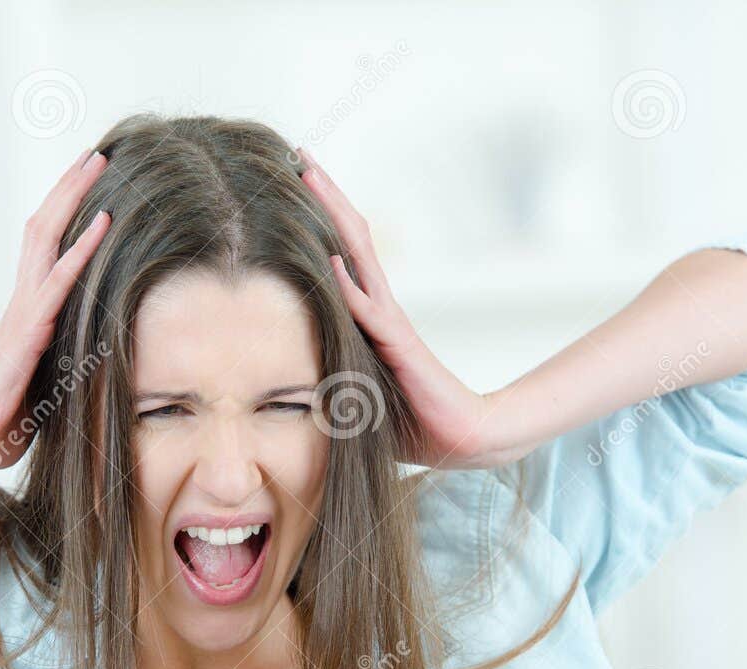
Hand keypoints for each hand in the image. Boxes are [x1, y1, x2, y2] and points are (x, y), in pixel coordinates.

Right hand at [0, 148, 110, 472]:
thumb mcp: (35, 390)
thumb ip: (51, 370)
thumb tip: (73, 372)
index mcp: (25, 314)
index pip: (45, 250)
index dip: (65, 215)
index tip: (88, 186)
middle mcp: (24, 303)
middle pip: (44, 228)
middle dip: (69, 189)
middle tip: (95, 154)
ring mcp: (24, 313)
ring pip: (48, 238)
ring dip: (74, 198)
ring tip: (97, 163)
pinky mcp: (29, 332)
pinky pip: (60, 282)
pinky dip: (83, 249)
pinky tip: (104, 222)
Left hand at [298, 148, 496, 469]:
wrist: (459, 437)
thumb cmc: (409, 418)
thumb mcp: (358, 389)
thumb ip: (330, 369)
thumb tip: (287, 373)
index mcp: (370, 314)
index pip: (343, 251)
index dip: (321, 216)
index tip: (295, 182)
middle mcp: (380, 306)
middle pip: (351, 236)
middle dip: (326, 194)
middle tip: (299, 153)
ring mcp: (390, 322)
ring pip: (359, 255)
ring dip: (333, 215)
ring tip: (308, 177)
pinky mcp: (399, 346)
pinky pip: (369, 312)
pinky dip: (347, 285)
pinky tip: (328, 258)